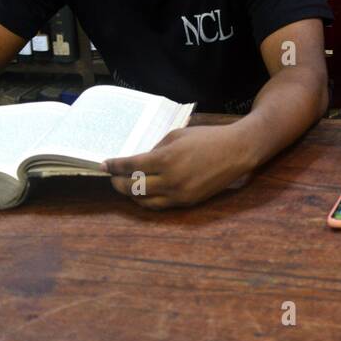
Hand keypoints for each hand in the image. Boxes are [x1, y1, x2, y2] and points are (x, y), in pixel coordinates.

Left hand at [103, 125, 248, 209]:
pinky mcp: (187, 202)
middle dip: (118, 182)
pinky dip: (147, 200)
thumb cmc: (207, 138)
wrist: (236, 151)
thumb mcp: (177, 135)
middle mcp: (170, 179)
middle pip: (133, 187)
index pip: (130, 166)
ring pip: (144, 201)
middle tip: (112, 177)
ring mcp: (179, 193)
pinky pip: (160, 205)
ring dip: (131, 194)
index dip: (113, 166)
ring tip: (126, 186)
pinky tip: (143, 193)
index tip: (103, 165)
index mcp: (166, 158)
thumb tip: (140, 160)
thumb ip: (156, 149)